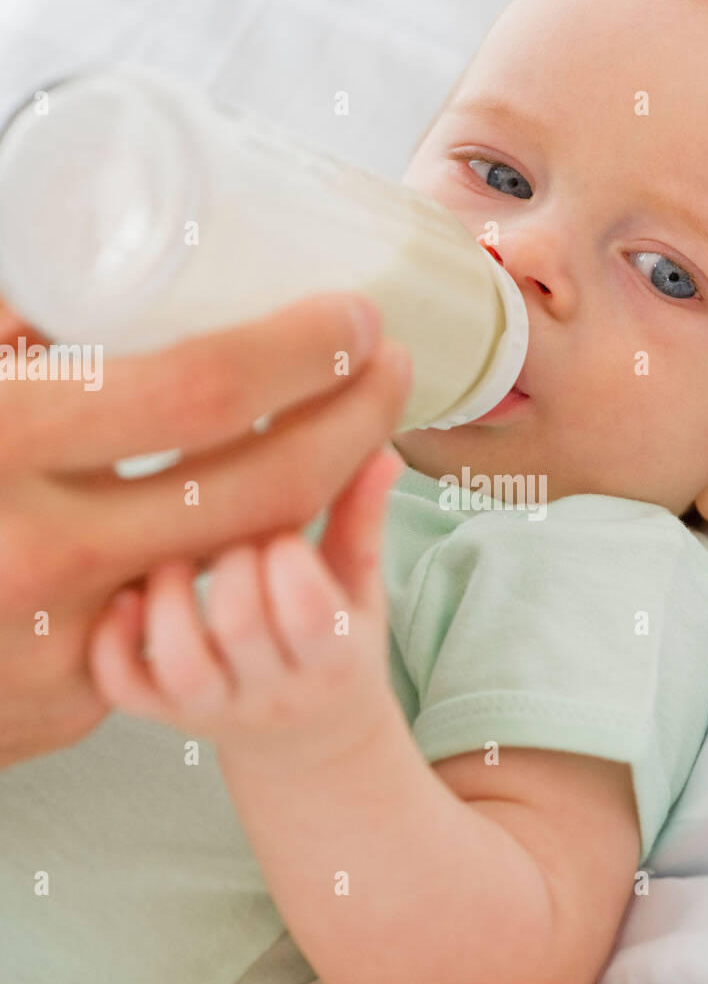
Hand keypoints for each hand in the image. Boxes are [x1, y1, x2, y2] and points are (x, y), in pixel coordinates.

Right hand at [0, 291, 409, 768]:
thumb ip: (3, 330)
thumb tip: (80, 283)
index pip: (197, 393)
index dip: (298, 352)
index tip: (354, 317)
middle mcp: (38, 554)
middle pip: (261, 491)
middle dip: (354, 422)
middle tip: (392, 371)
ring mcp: (62, 645)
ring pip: (240, 565)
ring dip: (313, 497)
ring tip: (347, 430)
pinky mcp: (75, 700)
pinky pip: (179, 617)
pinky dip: (222, 562)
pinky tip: (248, 516)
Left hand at [88, 445, 405, 770]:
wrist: (310, 746)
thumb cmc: (336, 647)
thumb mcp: (362, 592)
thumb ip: (362, 521)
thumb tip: (382, 448)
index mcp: (335, 661)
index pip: (309, 614)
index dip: (288, 560)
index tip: (284, 535)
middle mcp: (276, 695)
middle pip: (240, 626)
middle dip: (231, 564)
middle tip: (233, 542)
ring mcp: (216, 711)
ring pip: (179, 665)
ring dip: (169, 600)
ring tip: (175, 562)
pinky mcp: (164, 716)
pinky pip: (123, 688)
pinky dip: (112, 640)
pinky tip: (124, 594)